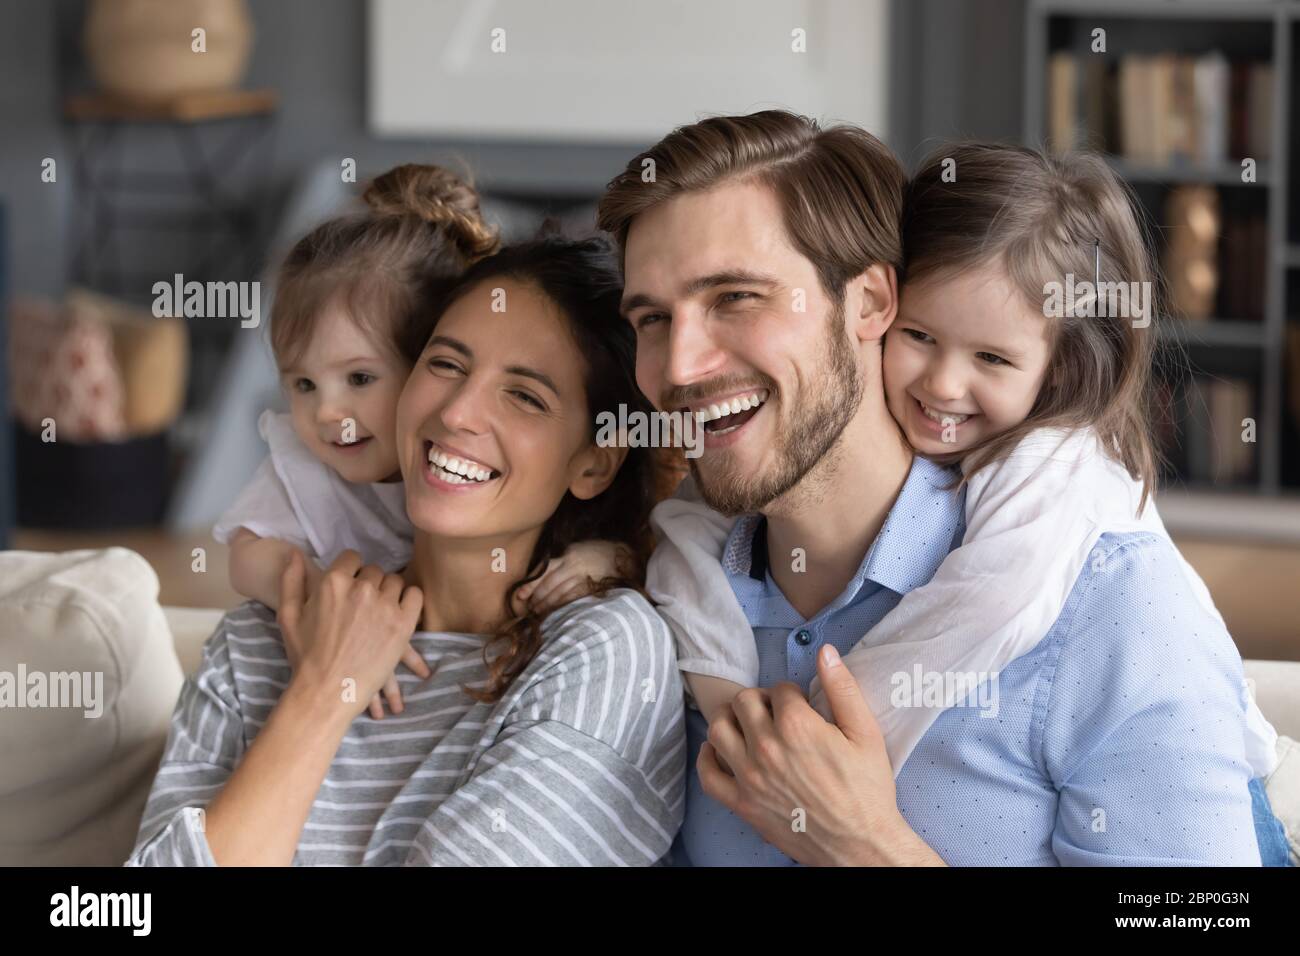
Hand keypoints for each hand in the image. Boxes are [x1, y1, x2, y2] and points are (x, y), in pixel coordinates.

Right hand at [277, 550, 423, 721]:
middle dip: (368, 584)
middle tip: (362, 605)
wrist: (326, 692)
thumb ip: (291, 580)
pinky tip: (400, 612)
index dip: (351, 571)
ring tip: (379, 612)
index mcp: (333, 582)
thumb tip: (294, 552)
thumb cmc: (305, 656)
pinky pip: (415, 595)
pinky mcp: (403, 624)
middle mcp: (361, 589)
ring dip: (388, 592)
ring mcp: (385, 606)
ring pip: (395, 582)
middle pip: (374, 570)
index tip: (350, 586)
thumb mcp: (289, 615)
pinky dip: (409, 600)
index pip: (352, 557)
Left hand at [513, 539, 633, 614]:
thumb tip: (543, 575)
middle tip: (529, 608)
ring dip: (547, 604)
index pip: (544, 570)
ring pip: (560, 593)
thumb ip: (563, 561)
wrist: (623, 555)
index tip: (520, 594)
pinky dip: (563, 605)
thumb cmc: (598, 552)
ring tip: (538, 612)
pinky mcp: (592, 586)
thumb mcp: (578, 550)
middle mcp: (573, 565)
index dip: (531, 584)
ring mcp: (583, 577)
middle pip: (549, 584)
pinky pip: (573, 598)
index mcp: (568, 555)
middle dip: (537, 598)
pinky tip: (556, 611)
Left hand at [697, 644, 943, 865]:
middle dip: (759, 701)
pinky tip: (723, 751)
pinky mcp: (742, 804)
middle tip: (775, 714)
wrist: (861, 845)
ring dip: (731, 721)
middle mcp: (766, 748)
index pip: (778, 689)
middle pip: (744, 702)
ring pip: (718, 729)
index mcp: (797, 726)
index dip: (791, 694)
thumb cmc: (867, 790)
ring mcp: (749, 777)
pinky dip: (709, 757)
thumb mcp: (865, 733)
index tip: (801, 706)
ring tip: (750, 727)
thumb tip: (825, 652)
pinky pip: (708, 774)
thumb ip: (842, 688)